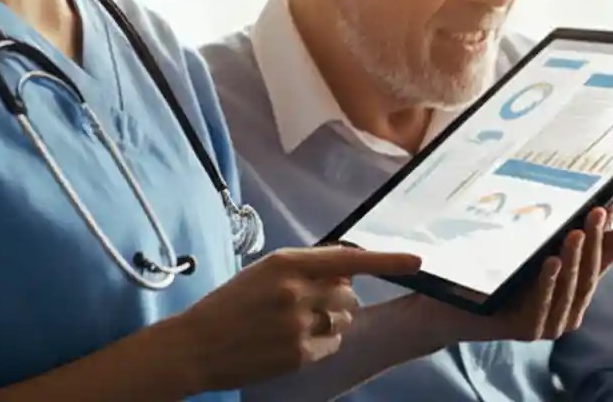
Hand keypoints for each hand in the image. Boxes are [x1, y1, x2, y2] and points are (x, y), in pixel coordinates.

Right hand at [173, 246, 421, 391]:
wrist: (196, 346)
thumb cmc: (229, 304)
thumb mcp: (262, 272)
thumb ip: (303, 268)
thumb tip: (345, 272)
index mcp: (286, 262)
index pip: (347, 257)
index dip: (387, 259)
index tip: (416, 260)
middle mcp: (297, 290)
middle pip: (349, 291)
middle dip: (338, 296)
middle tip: (310, 302)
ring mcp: (299, 324)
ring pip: (344, 318)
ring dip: (331, 319)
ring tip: (297, 322)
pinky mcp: (299, 354)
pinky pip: (332, 343)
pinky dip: (322, 341)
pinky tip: (295, 341)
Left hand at [417, 207, 612, 343]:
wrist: (451, 306)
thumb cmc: (498, 277)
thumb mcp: (534, 252)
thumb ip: (569, 236)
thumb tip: (609, 205)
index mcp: (574, 291)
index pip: (598, 262)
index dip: (608, 236)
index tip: (611, 207)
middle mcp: (567, 310)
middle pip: (586, 275)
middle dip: (594, 243)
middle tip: (596, 213)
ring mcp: (549, 324)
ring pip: (567, 290)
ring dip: (573, 261)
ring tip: (576, 234)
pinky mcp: (527, 331)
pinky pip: (541, 307)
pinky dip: (548, 285)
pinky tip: (551, 263)